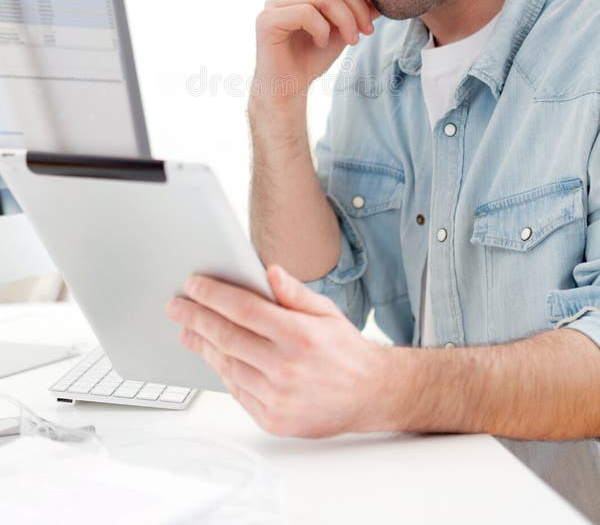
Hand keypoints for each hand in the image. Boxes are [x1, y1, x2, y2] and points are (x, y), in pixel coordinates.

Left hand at [165, 265, 392, 437]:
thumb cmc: (345, 350)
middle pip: (227, 336)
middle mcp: (287, 368)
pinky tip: (214, 355)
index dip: (213, 295)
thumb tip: (269, 271)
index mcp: (300, 335)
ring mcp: (278, 397)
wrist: (370, 396)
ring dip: (202, 345)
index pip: (244, 309)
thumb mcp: (326, 311)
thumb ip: (294, 293)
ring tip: (188, 330)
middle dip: (195, 317)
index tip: (193, 285)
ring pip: (227, 365)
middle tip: (176, 306)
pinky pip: (237, 390)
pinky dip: (222, 369)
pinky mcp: (273, 419)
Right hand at [253, 0, 379, 99]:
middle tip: (366, 32)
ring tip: (350, 40)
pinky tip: (321, 43)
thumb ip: (358, 8)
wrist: (288, 86)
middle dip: (357, 7)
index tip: (370, 20)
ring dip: (345, 20)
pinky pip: (306, 12)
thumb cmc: (313, 56)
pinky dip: (322, 30)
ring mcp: (273, 1)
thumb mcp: (343, 28)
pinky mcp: (267, 19)